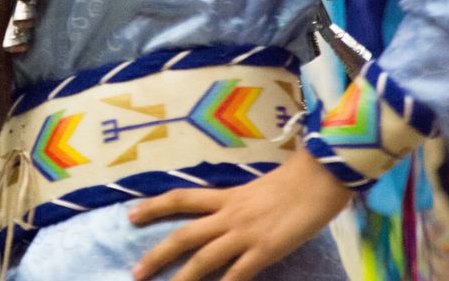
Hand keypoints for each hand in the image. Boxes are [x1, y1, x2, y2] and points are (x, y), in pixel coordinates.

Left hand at [128, 149, 351, 280]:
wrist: (319, 178)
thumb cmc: (293, 181)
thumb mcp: (255, 189)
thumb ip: (237, 203)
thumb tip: (223, 216)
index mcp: (226, 196)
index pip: (180, 199)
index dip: (153, 207)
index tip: (130, 216)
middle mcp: (228, 215)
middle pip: (183, 235)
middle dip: (157, 255)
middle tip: (135, 272)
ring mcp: (245, 234)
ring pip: (204, 260)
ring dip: (182, 279)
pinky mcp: (265, 251)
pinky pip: (238, 275)